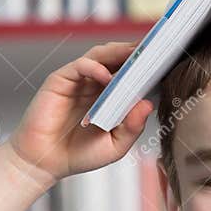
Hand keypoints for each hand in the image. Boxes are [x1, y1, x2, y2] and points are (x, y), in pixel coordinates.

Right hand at [5, 41, 153, 186]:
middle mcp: (95, 85)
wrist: (45, 163)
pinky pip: (80, 66)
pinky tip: (107, 76)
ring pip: (101, 56)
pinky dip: (95, 67)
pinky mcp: (60, 81)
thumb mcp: (115, 146)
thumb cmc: (79, 154)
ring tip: (136, 54)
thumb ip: (132, 127)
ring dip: (119, 52)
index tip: (165, 60)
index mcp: (111, 97)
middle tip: (155, 48)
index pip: (131, 74)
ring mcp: (78, 81)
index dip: (146, 66)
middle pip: (118, 59)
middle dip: (136, 52)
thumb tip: (147, 104)